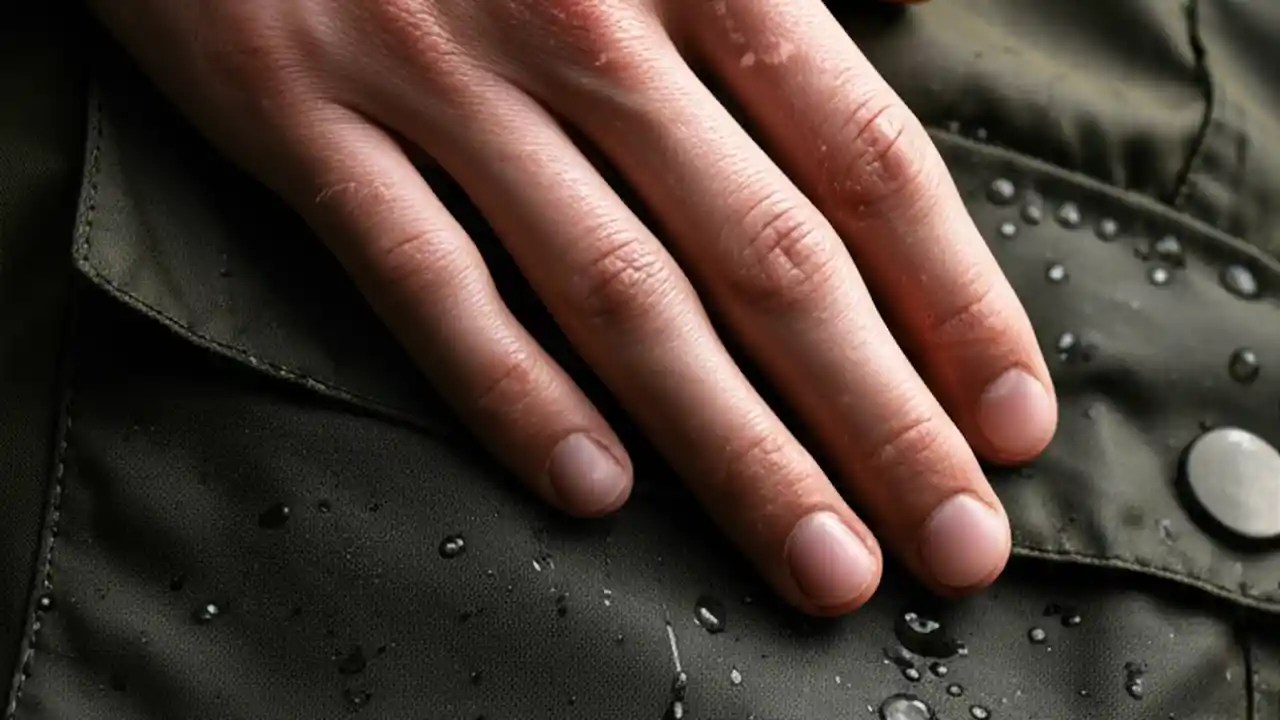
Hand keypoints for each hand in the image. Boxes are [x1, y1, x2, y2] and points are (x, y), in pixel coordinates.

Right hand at [91, 0, 1055, 614]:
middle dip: (879, 417)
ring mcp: (443, 80)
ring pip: (618, 296)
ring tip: (818, 560)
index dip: (953, 300)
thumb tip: (888, 70)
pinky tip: (596, 492)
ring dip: (733, 447)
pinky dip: (512, 392)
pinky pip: (426, 283)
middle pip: (770, 257)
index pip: (865, 159)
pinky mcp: (310, 124)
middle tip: (953, 546)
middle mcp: (589, 28)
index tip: (1010, 423)